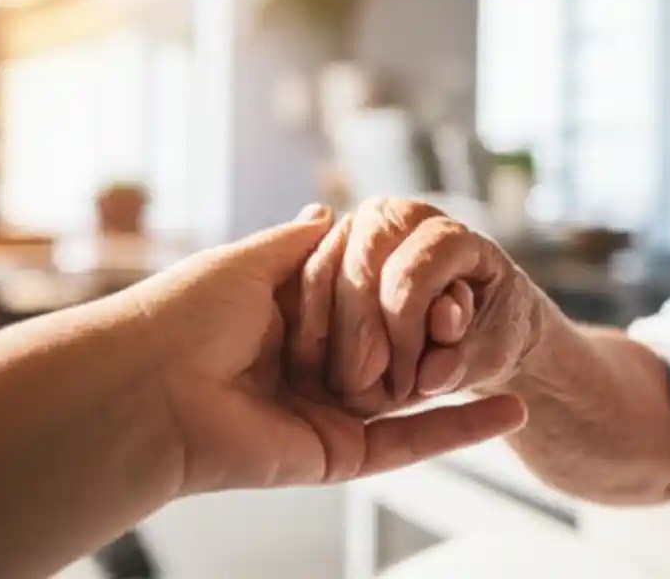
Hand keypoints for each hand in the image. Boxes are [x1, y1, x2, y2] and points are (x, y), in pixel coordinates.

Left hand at [123, 205, 527, 495]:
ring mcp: (328, 416)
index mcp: (290, 327)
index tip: (445, 272)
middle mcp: (311, 373)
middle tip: (479, 311)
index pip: (363, 306)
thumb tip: (331, 215)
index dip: (401, 290)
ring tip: (517, 363)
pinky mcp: (341, 454)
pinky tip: (512, 409)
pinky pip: (410, 443)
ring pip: (411, 402)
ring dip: (462, 384)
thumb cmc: (189, 312)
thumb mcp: (253, 259)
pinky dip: (461, 429)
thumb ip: (302, 245)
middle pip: (390, 353)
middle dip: (436, 339)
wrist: (152, 383)